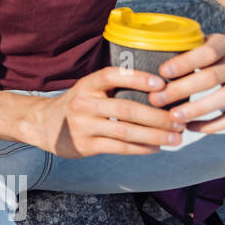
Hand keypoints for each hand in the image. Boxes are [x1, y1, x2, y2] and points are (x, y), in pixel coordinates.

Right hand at [25, 67, 184, 157]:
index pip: (113, 76)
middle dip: (158, 117)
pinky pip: (119, 147)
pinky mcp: (85, 145)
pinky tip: (155, 147)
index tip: (162, 85)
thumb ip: (115, 88)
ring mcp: (83, 125)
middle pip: (126, 109)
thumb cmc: (79, 105)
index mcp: (87, 84)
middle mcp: (83, 103)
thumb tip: (161, 91)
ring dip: (155, 136)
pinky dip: (141, 148)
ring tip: (175, 138)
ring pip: (126, 131)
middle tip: (180, 121)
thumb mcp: (89, 89)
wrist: (45, 125)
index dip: (137, 78)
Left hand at [146, 32, 224, 132]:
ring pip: (224, 99)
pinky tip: (191, 127)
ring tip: (173, 117)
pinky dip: (212, 125)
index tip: (162, 72)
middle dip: (182, 90)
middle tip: (156, 99)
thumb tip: (149, 56)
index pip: (206, 53)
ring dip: (197, 110)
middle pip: (212, 78)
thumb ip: (189, 48)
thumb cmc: (224, 51)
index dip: (185, 62)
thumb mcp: (211, 41)